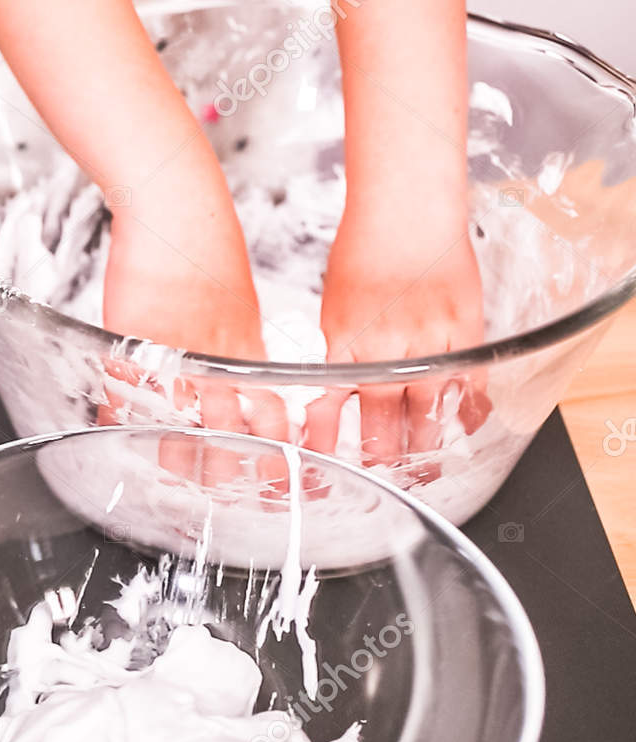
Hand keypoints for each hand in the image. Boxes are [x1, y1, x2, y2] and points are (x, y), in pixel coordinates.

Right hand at [96, 156, 289, 488]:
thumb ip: (240, 346)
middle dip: (230, 474)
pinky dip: (122, 419)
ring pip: (183, 425)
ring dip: (178, 460)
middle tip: (226, 501)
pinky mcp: (136, 343)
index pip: (273, 416)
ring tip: (170, 482)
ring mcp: (176, 356)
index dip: (280, 453)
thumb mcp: (239, 303)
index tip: (284, 482)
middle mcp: (218, 361)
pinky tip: (115, 433)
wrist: (177, 211)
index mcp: (248, 351)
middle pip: (230, 434)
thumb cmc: (206, 249)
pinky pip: (129, 395)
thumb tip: (247, 380)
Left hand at [304, 210, 488, 474]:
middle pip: (384, 426)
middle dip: (381, 458)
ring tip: (425, 468)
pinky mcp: (464, 337)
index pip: (328, 412)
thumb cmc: (362, 252)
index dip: (326, 445)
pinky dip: (468, 411)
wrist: (406, 212)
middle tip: (382, 476)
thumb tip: (331, 387)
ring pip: (429, 415)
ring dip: (426, 446)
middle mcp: (384, 355)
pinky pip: (470, 386)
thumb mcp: (332, 310)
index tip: (323, 467)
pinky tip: (465, 425)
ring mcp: (428, 348)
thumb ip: (338, 352)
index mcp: (343, 348)